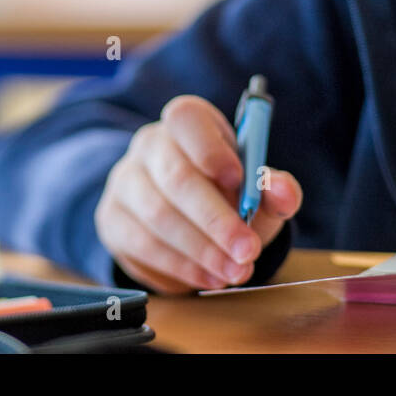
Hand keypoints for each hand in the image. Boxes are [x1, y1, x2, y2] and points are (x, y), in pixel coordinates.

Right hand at [96, 94, 302, 293]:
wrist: (186, 215)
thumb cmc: (225, 191)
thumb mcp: (256, 186)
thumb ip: (274, 188)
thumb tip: (283, 191)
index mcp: (187, 121)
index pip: (187, 119)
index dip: (211, 149)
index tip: (240, 181)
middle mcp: (150, 144)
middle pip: (176, 177)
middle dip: (216, 220)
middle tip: (248, 250)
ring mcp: (125, 181)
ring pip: (158, 216)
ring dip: (202, 250)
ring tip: (236, 271)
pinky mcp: (113, 219)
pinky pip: (143, 245)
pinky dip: (181, 267)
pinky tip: (208, 276)